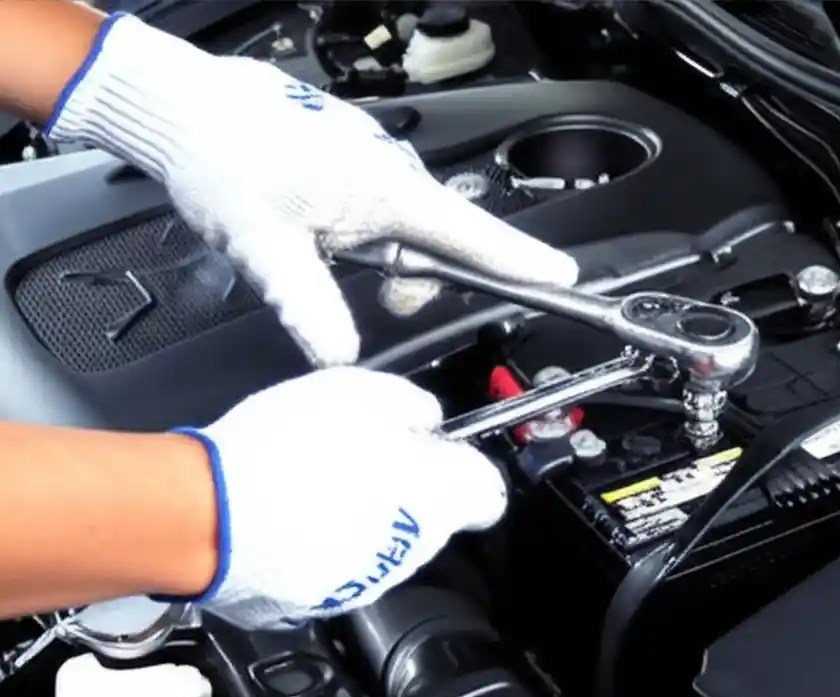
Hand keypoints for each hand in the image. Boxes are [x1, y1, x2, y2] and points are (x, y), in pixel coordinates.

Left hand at [45, 13, 577, 366]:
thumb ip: (310, 305)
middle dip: (408, 276)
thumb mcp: (262, 246)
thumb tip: (341, 353)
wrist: (182, 105)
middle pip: (436, 244)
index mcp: (384, 188)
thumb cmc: (222, 156)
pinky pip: (378, 209)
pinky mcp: (351, 163)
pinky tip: (310, 224)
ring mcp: (372, 164)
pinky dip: (359, 232)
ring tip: (311, 244)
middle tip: (353, 281)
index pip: (470, 235)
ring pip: (402, 229)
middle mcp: (389, 171)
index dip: (520, 261)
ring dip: (374, 254)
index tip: (563, 279)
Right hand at [176, 367, 505, 629]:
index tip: (435, 449)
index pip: (489, 493)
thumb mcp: (363, 390)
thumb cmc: (288, 447)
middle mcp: (412, 548)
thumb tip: (427, 418)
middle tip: (358, 455)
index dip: (464, 465)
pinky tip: (285, 517)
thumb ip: (413, 405)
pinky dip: (319, 546)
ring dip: (362, 517)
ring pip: (383, 544)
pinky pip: (334, 569)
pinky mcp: (318, 605)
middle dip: (407, 488)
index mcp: (437, 497)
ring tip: (311, 482)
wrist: (209, 513)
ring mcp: (366, 582)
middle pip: (432, 516)